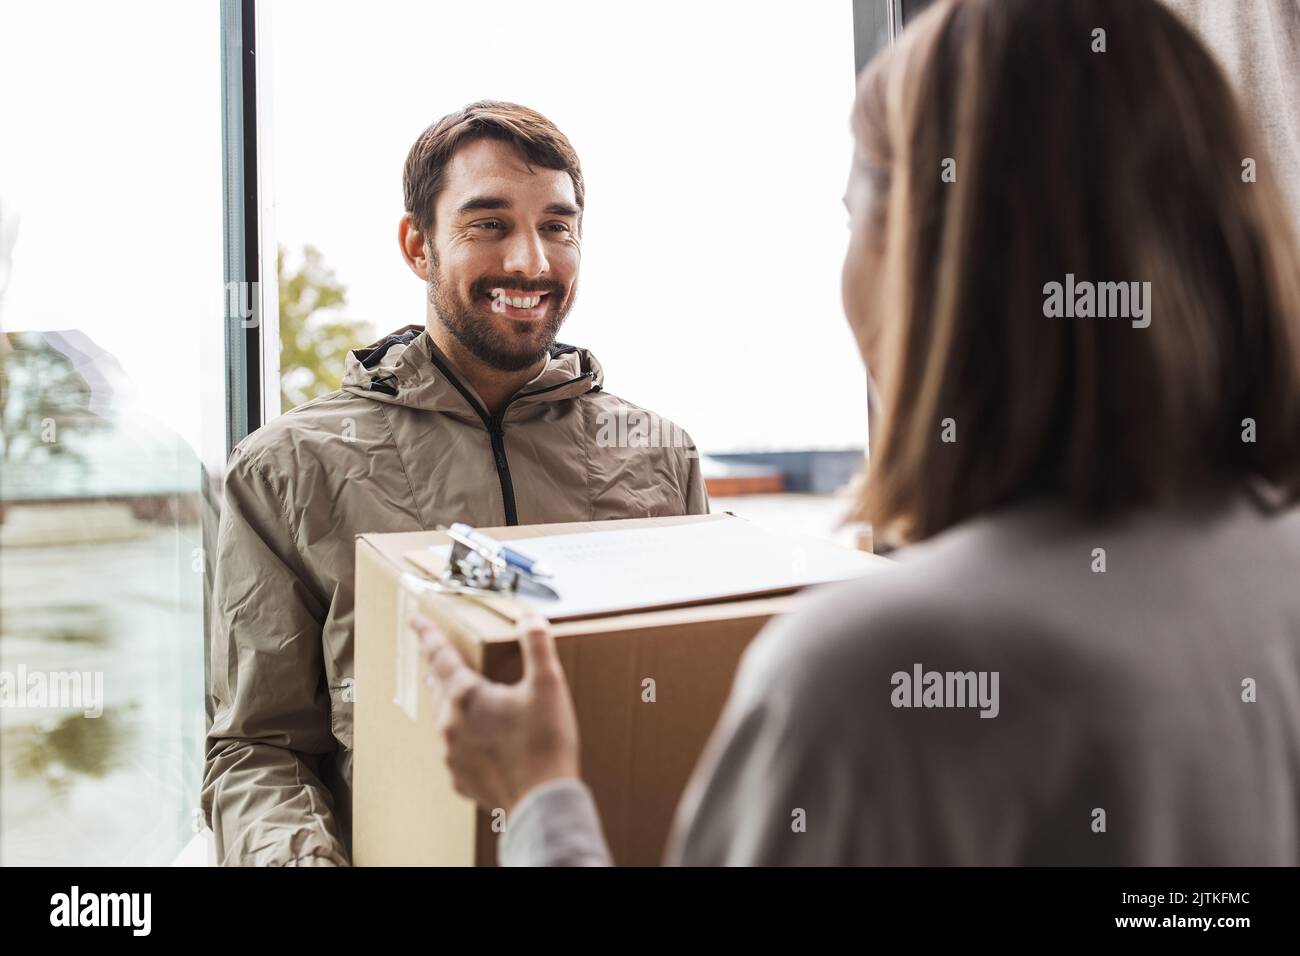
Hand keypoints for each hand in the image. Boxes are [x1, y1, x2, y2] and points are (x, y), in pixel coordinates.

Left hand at [413, 611, 580, 815]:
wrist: (542, 803)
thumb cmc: (546, 743)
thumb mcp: (548, 685)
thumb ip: (537, 645)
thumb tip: (528, 618)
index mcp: (467, 696)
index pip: (440, 655)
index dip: (428, 634)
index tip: (414, 620)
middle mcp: (450, 724)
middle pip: (439, 687)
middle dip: (439, 669)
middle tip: (438, 656)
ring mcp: (452, 755)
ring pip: (445, 719)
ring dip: (452, 704)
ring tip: (462, 697)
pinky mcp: (461, 779)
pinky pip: (456, 749)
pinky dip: (465, 737)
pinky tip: (481, 740)